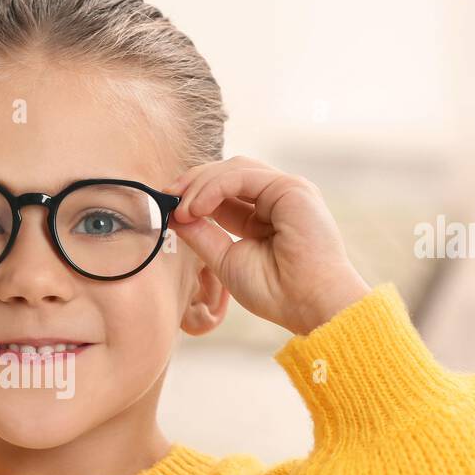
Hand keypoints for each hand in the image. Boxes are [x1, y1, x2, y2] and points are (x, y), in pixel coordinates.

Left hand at [164, 157, 370, 334]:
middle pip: (228, 173)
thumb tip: (175, 215)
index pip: (223, 192)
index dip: (193, 194)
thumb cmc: (274, 291)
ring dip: (200, 185)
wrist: (307, 304)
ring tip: (181, 209)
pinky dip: (215, 187)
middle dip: (193, 182)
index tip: (168, 206)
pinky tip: (198, 206)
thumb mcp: (224, 259)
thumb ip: (202, 234)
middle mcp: (276, 198)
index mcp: (263, 215)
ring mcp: (286, 190)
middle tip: (167, 197)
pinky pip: (244, 176)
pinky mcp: (292, 188)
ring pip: (234, 169)